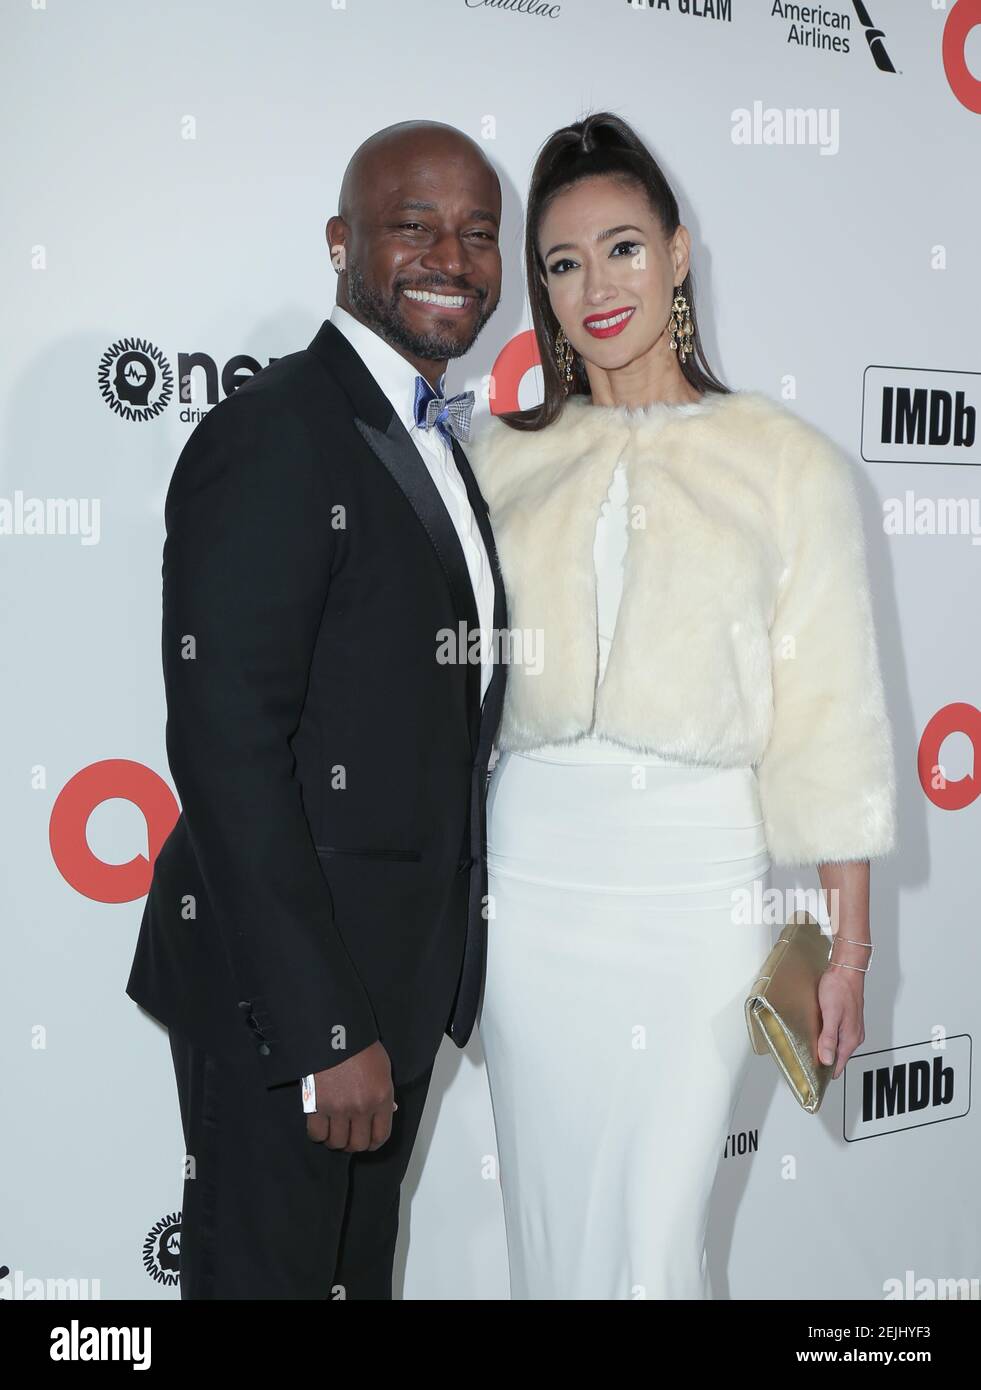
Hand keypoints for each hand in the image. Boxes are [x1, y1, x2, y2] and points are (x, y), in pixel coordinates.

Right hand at [305, 1041, 394, 1151]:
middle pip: (358, 1144)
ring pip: (337, 1143)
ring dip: (335, 1141)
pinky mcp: (317, 1106)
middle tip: (348, 1136)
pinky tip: (320, 1126)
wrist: (335, 1033)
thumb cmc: (361, 1047)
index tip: (368, 1141)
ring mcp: (338, 1109)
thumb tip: (388, 1112)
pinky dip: (318, 1134)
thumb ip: (386, 1094)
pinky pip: (316, 1134)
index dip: (373, 1143)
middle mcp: (361, 1108)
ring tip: (333, 1132)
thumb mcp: (383, 1068)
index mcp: (381, 1098)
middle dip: (353, 1144)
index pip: (381, 1136)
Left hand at [816, 965, 865, 1080]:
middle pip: (837, 1057)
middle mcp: (853, 1035)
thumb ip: (829, 1038)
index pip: (838, 1065)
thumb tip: (826, 1059)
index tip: (813, 1080)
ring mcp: (851, 1027)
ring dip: (825, 1049)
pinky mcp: (847, 1019)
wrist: (846, 970)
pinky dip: (827, 1038)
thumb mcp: (831, 1015)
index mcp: (850, 1038)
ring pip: (837, 1045)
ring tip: (810, 1052)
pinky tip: (818, 1034)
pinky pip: (837, 1035)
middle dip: (823, 1062)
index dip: (825, 1073)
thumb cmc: (840, 988)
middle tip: (807, 1067)